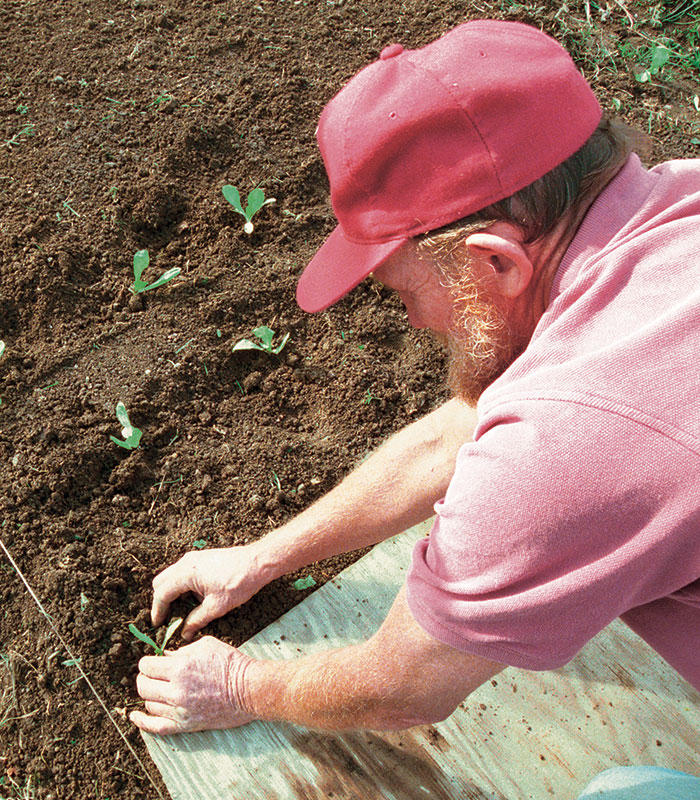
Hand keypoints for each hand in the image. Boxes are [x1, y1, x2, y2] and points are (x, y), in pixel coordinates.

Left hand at [130, 636, 256, 734]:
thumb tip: (163, 657)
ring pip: (148, 704)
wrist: (249, 689)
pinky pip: (156, 727)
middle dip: (145, 677)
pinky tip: (134, 717)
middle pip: (143, 686)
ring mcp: (179, 710)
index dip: (147, 662)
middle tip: (154, 674)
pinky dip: (142, 722)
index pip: (146, 666)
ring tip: (159, 689)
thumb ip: (180, 651)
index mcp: (180, 668)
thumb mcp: (205, 645)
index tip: (152, 662)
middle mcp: (176, 691)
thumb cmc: (230, 663)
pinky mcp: (185, 725)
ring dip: (150, 695)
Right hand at [151, 544, 268, 639]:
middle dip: (162, 601)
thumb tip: (184, 634)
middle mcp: (186, 562)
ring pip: (172, 576)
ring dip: (173, 593)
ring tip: (183, 611)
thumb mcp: (217, 607)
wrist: (257, 563)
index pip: (162, 594)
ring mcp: (194, 558)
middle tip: (169, 618)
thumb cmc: (239, 582)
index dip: (158, 611)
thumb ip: (196, 620)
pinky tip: (195, 599)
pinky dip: (183, 586)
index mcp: (186, 573)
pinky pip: (183, 572)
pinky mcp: (202, 558)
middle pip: (161, 582)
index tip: (158, 625)